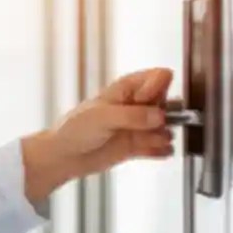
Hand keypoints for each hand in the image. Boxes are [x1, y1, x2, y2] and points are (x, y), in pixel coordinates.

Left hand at [22, 67, 176, 202]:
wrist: (63, 156)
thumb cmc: (75, 128)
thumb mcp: (103, 117)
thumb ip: (133, 115)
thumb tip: (161, 116)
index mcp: (127, 88)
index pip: (159, 77)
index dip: (159, 88)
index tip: (148, 102)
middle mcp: (137, 105)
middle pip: (168, 101)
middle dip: (169, 113)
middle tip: (155, 125)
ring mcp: (139, 125)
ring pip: (167, 125)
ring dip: (164, 134)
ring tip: (148, 140)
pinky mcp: (138, 145)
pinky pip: (161, 146)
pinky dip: (163, 150)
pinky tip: (157, 152)